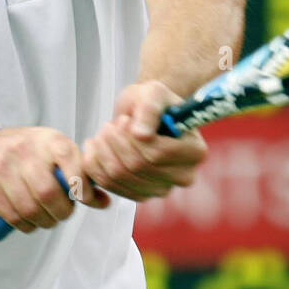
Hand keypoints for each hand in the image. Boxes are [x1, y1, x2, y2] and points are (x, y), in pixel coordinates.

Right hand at [0, 126, 110, 233]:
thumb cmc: (22, 151)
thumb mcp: (50, 150)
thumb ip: (77, 171)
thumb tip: (104, 201)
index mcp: (47, 139)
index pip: (72, 164)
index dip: (82, 188)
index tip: (83, 198)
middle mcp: (24, 150)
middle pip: (48, 193)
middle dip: (61, 212)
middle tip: (62, 213)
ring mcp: (2, 167)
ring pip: (30, 208)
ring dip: (44, 222)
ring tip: (47, 219)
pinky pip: (12, 215)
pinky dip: (26, 226)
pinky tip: (30, 222)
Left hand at [82, 80, 206, 200]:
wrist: (141, 114)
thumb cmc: (151, 102)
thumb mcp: (153, 93)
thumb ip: (150, 109)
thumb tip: (141, 134)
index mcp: (194, 151)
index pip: (157, 153)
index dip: (132, 138)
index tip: (123, 121)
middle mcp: (183, 175)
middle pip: (137, 166)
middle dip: (115, 142)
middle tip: (109, 125)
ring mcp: (161, 189)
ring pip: (119, 176)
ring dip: (102, 151)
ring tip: (104, 132)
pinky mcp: (140, 195)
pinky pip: (109, 184)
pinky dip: (95, 164)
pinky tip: (96, 147)